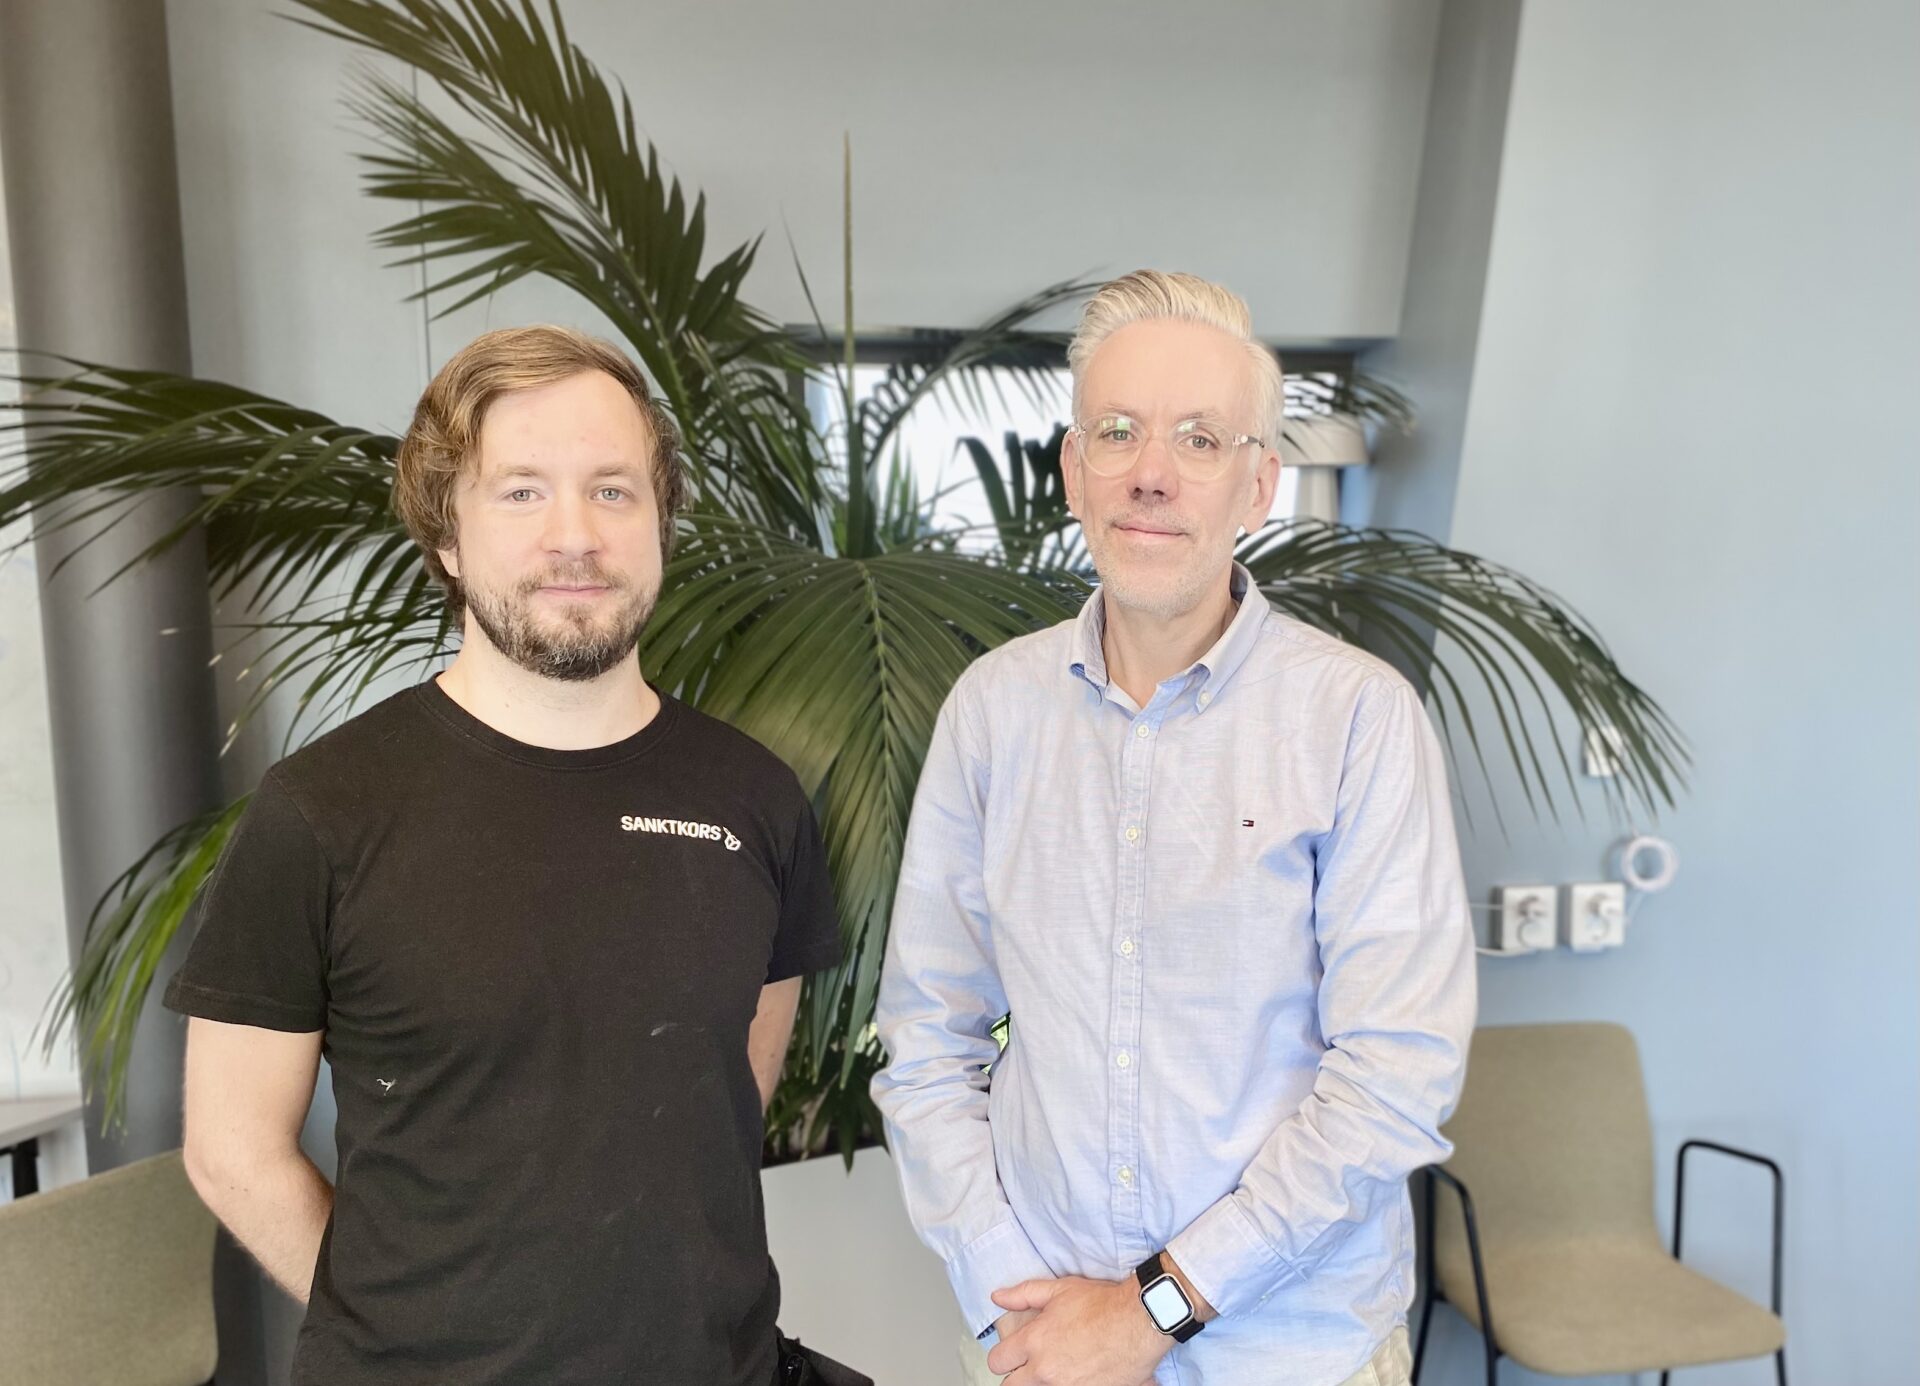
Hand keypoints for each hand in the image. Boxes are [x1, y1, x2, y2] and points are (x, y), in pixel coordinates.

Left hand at [985, 1275, 1167, 1385]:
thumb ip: (1023, 1294)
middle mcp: (1045, 1370)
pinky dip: (1071, 1384)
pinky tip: (1080, 1373)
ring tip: (1060, 1367)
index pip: (997, 1361)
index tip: (1012, 1353)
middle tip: (1030, 1366)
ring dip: (1043, 1382)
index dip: (1003, 1356)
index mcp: (1033, 1343)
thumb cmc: (1101, 1303)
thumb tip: (998, 1297)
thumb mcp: (1059, 1290)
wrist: (1139, 1321)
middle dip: (1017, 1376)